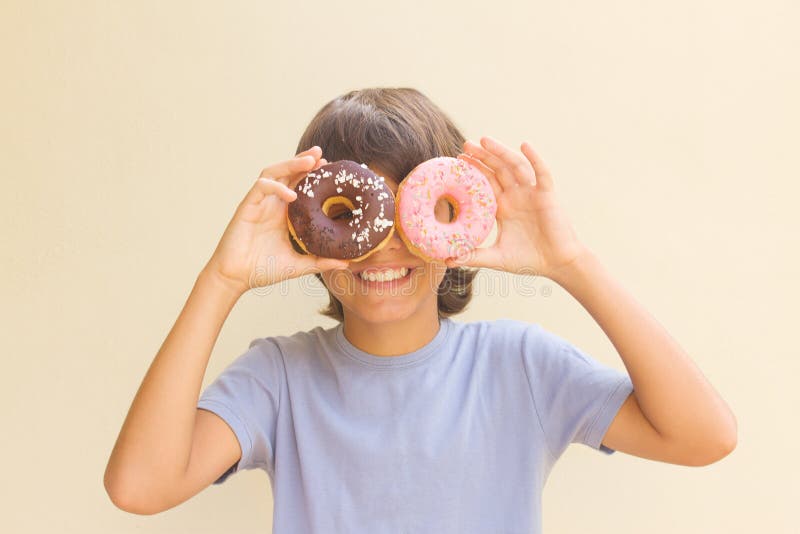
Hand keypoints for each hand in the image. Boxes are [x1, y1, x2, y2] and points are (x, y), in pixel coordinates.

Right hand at [204, 147, 349, 294]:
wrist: (236, 278)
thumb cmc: (263, 270)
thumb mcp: (298, 265)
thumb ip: (320, 262)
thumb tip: (347, 262)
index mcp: (284, 213)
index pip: (299, 185)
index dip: (313, 175)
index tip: (331, 170)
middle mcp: (272, 204)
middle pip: (287, 172)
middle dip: (304, 160)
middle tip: (320, 153)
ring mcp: (259, 203)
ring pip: (274, 172)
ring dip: (291, 164)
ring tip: (309, 161)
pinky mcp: (247, 207)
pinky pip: (261, 187)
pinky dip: (276, 186)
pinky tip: (291, 194)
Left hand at [446, 137, 588, 279]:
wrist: (558, 265)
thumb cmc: (529, 261)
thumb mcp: (496, 258)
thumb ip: (473, 257)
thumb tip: (447, 260)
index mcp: (503, 207)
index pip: (485, 183)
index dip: (472, 171)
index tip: (455, 161)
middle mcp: (516, 196)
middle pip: (497, 170)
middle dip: (482, 156)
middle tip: (465, 145)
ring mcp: (532, 193)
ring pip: (515, 166)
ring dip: (501, 152)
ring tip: (485, 140)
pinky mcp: (548, 195)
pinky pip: (542, 173)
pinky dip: (535, 158)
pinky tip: (524, 145)